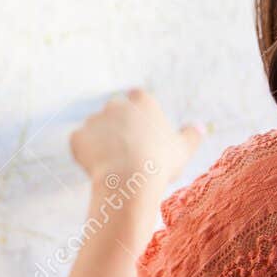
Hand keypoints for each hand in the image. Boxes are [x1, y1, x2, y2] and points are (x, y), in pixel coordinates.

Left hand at [69, 89, 204, 190]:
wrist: (129, 178)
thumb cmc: (160, 162)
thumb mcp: (183, 149)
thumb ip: (191, 135)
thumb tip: (199, 127)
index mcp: (142, 101)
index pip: (138, 98)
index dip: (140, 114)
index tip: (142, 131)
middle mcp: (115, 104)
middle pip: (115, 112)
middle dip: (118, 127)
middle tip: (128, 152)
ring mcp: (94, 119)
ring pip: (96, 129)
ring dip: (101, 141)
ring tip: (114, 164)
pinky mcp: (78, 136)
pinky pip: (80, 144)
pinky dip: (86, 154)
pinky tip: (98, 168)